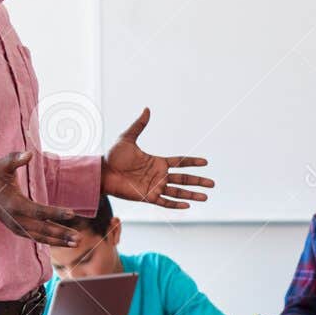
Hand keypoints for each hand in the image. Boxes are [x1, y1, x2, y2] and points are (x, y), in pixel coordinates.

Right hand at [0, 152, 79, 245]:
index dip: (55, 213)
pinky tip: (68, 242)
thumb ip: (14, 159)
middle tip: (79, 238)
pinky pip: (38, 238)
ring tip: (78, 243)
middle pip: (42, 229)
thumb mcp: (2, 166)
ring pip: (41, 237)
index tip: (72, 213)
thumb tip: (28, 154)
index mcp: (14, 204)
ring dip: (60, 241)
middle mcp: (16, 220)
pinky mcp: (19, 231)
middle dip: (61, 234)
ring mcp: (17, 228)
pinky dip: (52, 241)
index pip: (38, 211)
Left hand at [101, 109, 215, 208]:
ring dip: (192, 194)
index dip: (193, 162)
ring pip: (178, 192)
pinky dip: (176, 205)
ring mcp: (154, 187)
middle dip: (198, 181)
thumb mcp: (127, 138)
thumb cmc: (114, 156)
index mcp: (157, 162)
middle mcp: (159, 175)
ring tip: (206, 197)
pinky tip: (188, 205)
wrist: (102, 172)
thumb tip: (147, 109)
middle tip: (213, 184)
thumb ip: (139, 125)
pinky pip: (165, 202)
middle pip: (184, 179)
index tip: (206, 162)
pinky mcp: (147, 197)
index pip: (180, 162)